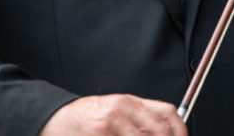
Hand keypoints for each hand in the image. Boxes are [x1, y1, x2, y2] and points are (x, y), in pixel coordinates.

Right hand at [40, 94, 186, 135]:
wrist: (53, 119)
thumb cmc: (86, 118)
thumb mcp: (116, 111)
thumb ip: (140, 119)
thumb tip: (166, 132)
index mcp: (130, 101)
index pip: (167, 113)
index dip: (179, 130)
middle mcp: (122, 109)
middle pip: (158, 131)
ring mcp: (109, 123)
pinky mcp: (98, 133)